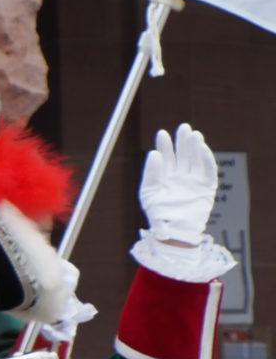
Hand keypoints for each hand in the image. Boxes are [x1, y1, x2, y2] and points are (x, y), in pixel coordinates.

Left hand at [138, 124, 216, 244]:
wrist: (172, 231)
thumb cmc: (157, 214)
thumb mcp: (149, 192)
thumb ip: (151, 173)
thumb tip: (153, 153)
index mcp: (166, 177)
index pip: (167, 157)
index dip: (165, 145)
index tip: (162, 133)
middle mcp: (181, 178)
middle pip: (184, 155)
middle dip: (183, 141)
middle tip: (183, 127)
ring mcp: (194, 182)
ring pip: (196, 160)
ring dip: (195, 147)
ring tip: (193, 134)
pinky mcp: (206, 188)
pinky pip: (209, 170)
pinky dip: (206, 158)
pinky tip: (202, 147)